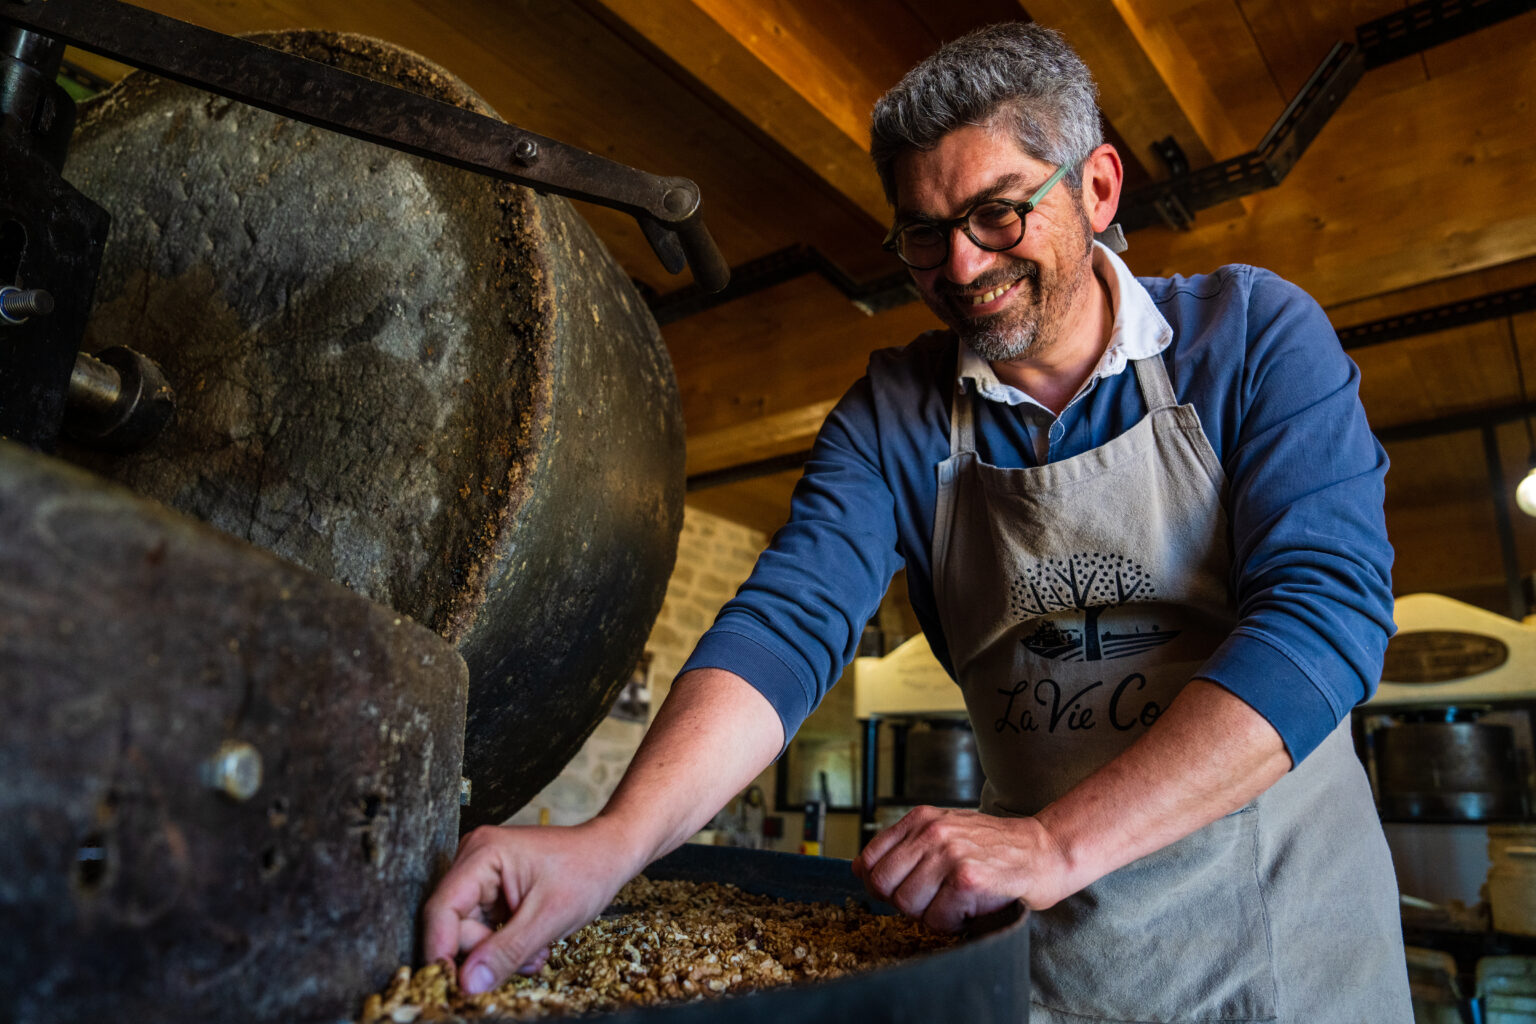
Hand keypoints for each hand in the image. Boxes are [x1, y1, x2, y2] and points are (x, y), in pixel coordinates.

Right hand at [422, 821, 641, 994]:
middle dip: (486, 952)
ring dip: (500, 951)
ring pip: (469, 932)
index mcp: (482, 853)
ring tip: (537, 951)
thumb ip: (506, 952)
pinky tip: (533, 943)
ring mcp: (482, 874)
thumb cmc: (588, 870)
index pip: (442, 909)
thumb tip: (468, 984)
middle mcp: (474, 859)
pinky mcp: (492, 889)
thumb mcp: (549, 917)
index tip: (452, 986)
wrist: (611, 854)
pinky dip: (506, 944)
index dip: (441, 951)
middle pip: (454, 924)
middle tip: (526, 962)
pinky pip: (484, 928)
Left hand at [850, 806, 1072, 931]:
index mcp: (921, 819)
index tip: (903, 889)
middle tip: (936, 898)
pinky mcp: (967, 879)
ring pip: (908, 905)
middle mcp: (932, 831)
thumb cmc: (995, 849)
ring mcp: (949, 854)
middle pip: (883, 886)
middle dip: (906, 902)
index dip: (881, 884)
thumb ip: (906, 847)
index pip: (868, 860)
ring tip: (957, 899)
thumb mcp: (946, 831)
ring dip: (932, 914)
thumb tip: (860, 870)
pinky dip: (953, 923)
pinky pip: (937, 920)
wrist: (1046, 851)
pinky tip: (972, 906)